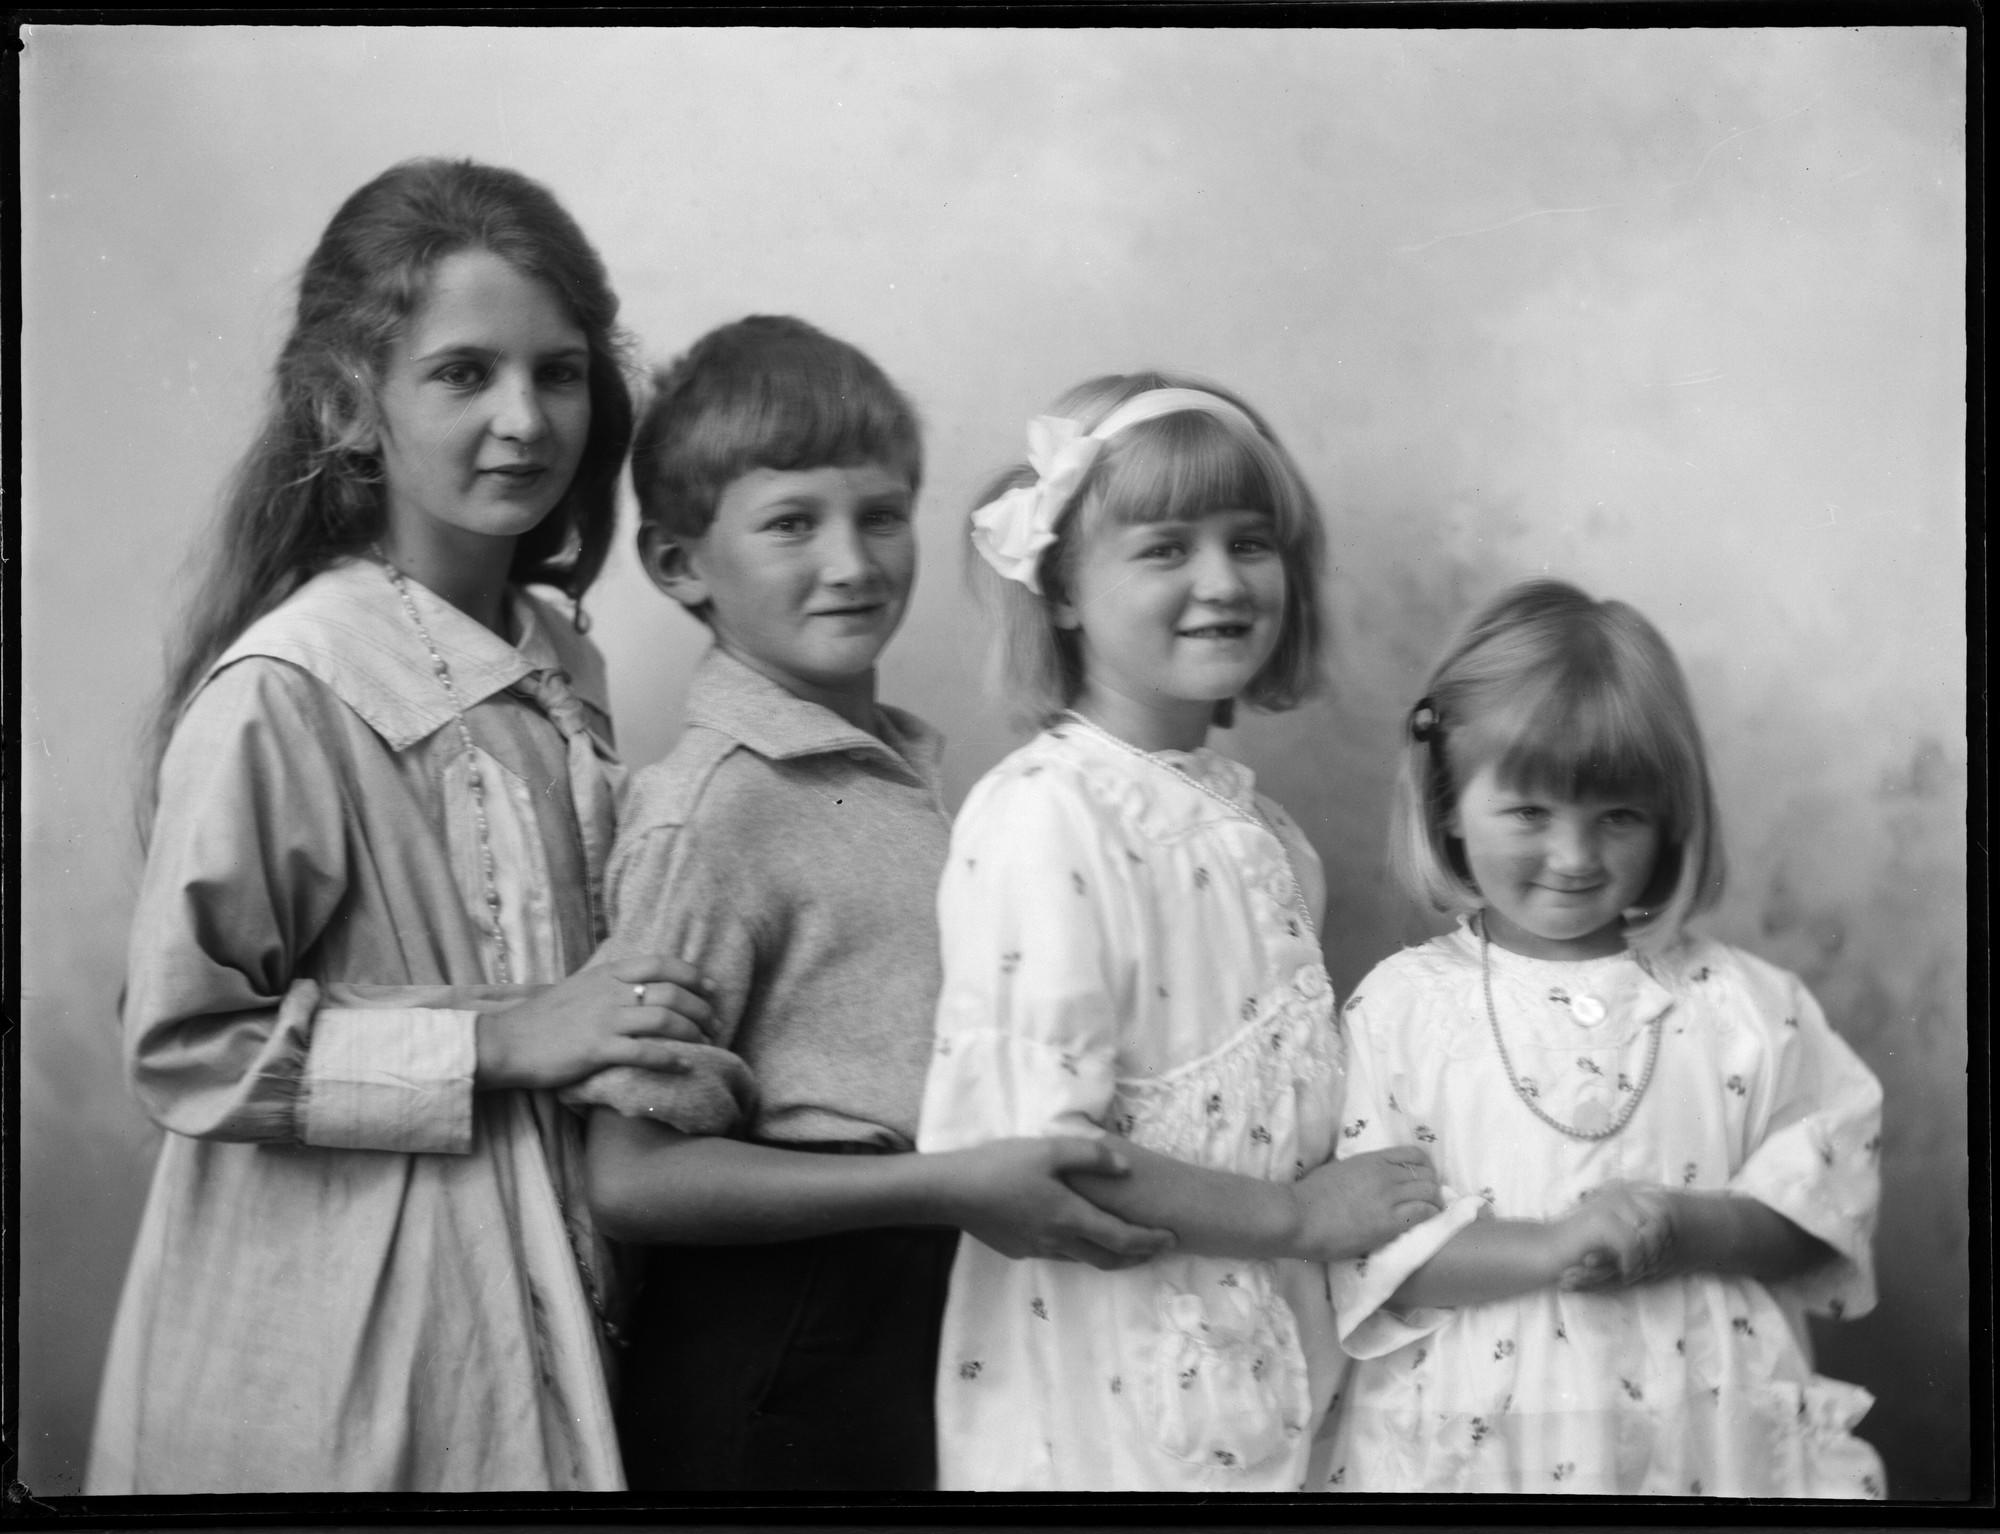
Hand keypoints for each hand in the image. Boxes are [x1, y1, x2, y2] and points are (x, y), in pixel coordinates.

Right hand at [476, 953, 712, 1091]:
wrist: (505, 1043)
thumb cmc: (542, 1020)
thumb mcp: (579, 989)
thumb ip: (609, 986)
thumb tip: (642, 989)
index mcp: (606, 973)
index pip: (660, 964)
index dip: (692, 975)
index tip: (712, 989)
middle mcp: (609, 992)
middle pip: (670, 992)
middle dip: (700, 1008)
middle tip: (714, 1024)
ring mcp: (604, 1020)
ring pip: (664, 1019)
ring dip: (692, 1032)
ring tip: (704, 1044)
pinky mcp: (597, 1049)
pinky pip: (644, 1051)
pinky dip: (669, 1057)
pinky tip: (682, 1064)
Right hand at [944, 1137, 1177, 1270]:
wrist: (952, 1191)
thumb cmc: (1001, 1165)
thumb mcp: (1049, 1150)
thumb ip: (1090, 1156)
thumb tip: (1126, 1168)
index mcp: (1070, 1217)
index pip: (1122, 1239)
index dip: (1151, 1242)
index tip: (1172, 1238)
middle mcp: (1058, 1241)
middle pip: (1108, 1259)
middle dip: (1137, 1257)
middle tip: (1157, 1248)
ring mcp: (1037, 1249)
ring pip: (1082, 1259)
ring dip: (1108, 1254)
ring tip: (1123, 1242)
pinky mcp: (1019, 1250)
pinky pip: (1058, 1253)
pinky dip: (1079, 1248)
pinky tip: (1074, 1231)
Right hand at [1295, 1146, 1441, 1261]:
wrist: (1299, 1217)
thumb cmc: (1309, 1195)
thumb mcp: (1338, 1169)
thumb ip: (1360, 1170)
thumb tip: (1369, 1175)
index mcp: (1371, 1159)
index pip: (1414, 1155)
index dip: (1425, 1167)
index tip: (1423, 1179)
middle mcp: (1384, 1174)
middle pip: (1426, 1174)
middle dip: (1431, 1187)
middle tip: (1427, 1200)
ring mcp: (1388, 1197)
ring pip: (1429, 1192)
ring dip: (1433, 1202)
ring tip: (1429, 1213)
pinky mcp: (1389, 1222)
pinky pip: (1423, 1213)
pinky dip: (1430, 1216)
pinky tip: (1425, 1222)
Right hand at [1556, 1181, 1679, 1290]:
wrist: (1546, 1250)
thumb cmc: (1583, 1247)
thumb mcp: (1617, 1235)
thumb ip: (1642, 1229)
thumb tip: (1672, 1239)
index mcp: (1626, 1193)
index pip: (1665, 1214)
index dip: (1665, 1240)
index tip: (1654, 1260)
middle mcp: (1620, 1194)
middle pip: (1662, 1225)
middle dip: (1658, 1252)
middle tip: (1645, 1271)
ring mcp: (1610, 1205)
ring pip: (1650, 1236)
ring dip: (1647, 1260)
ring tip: (1634, 1272)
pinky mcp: (1601, 1222)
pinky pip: (1633, 1245)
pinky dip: (1632, 1264)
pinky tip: (1623, 1273)